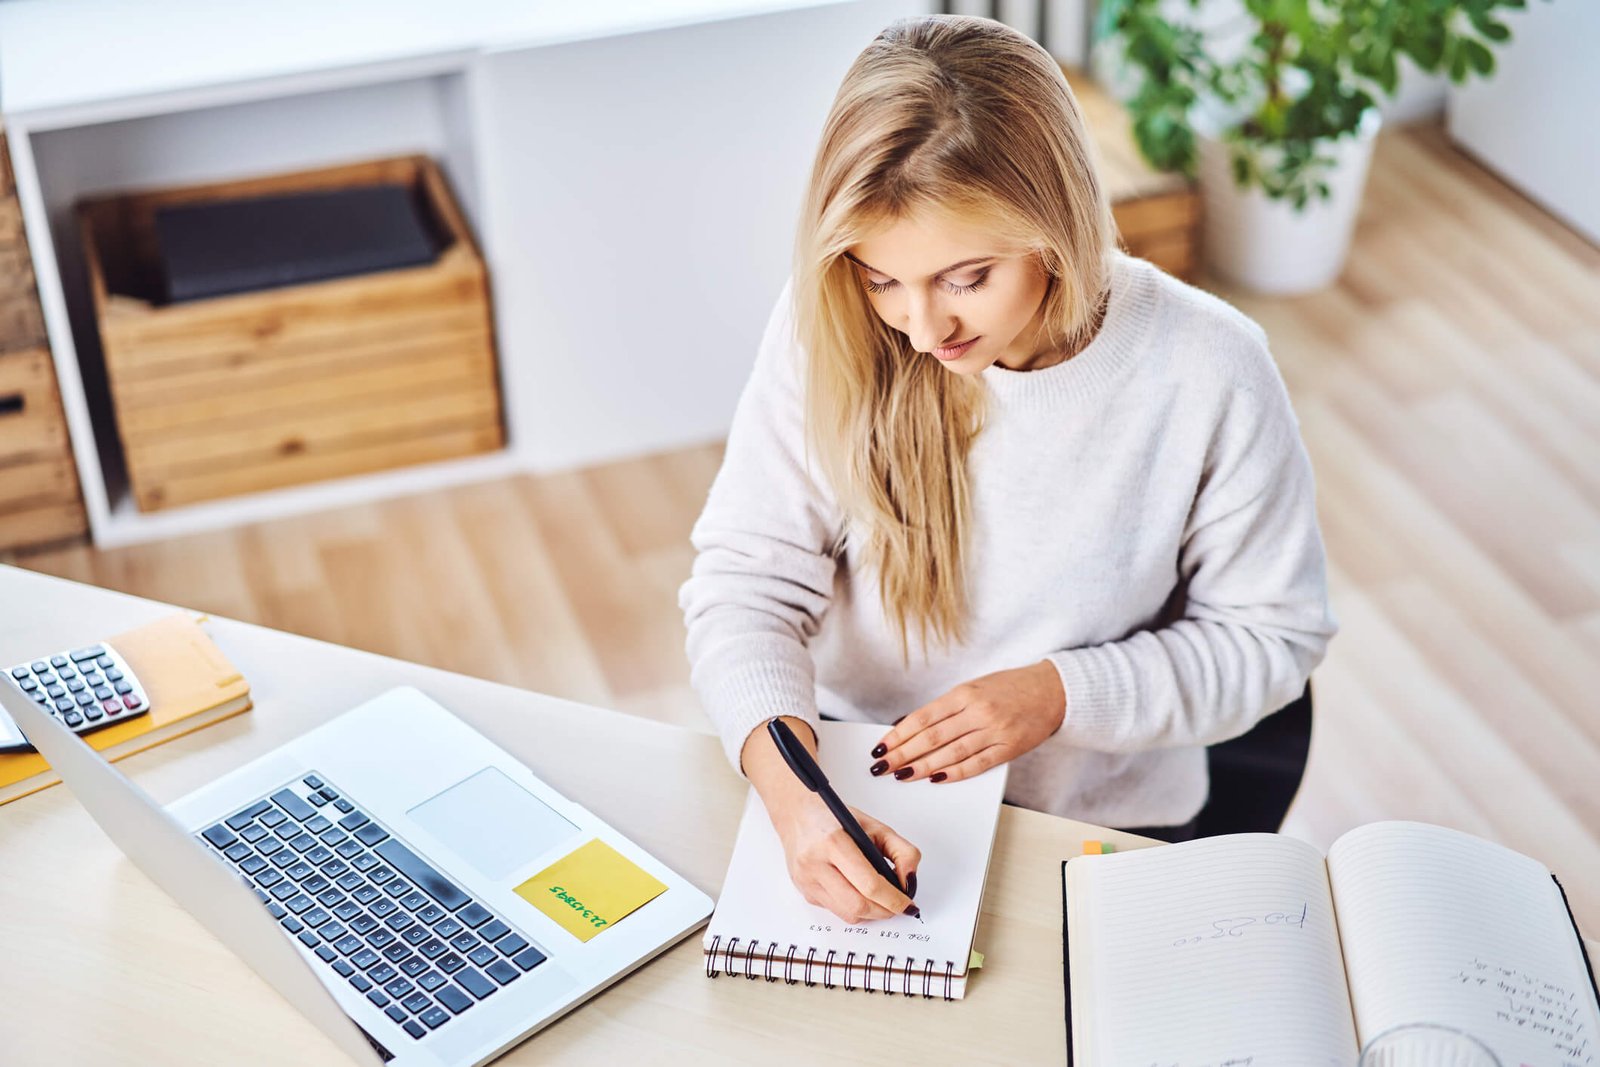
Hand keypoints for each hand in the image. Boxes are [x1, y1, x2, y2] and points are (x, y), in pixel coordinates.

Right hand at [741, 717, 921, 923]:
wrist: (797, 814)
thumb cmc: (834, 817)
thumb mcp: (874, 825)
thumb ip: (900, 850)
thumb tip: (909, 881)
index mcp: (833, 842)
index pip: (869, 884)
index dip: (893, 899)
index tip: (907, 903)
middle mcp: (815, 864)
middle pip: (857, 905)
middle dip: (884, 911)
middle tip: (898, 906)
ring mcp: (806, 881)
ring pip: (847, 914)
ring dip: (871, 914)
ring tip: (882, 902)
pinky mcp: (804, 892)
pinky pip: (836, 911)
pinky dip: (854, 908)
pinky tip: (861, 895)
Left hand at [870, 660, 1065, 783]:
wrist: (1052, 691)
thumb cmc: (1009, 688)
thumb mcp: (973, 688)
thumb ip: (946, 708)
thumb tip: (911, 728)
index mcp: (964, 693)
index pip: (922, 718)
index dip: (898, 735)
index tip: (881, 748)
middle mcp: (977, 712)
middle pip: (931, 738)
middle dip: (902, 754)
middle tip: (883, 767)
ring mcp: (994, 731)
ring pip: (951, 753)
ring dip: (923, 767)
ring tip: (902, 776)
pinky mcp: (1009, 748)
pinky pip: (976, 764)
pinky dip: (954, 773)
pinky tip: (936, 778)